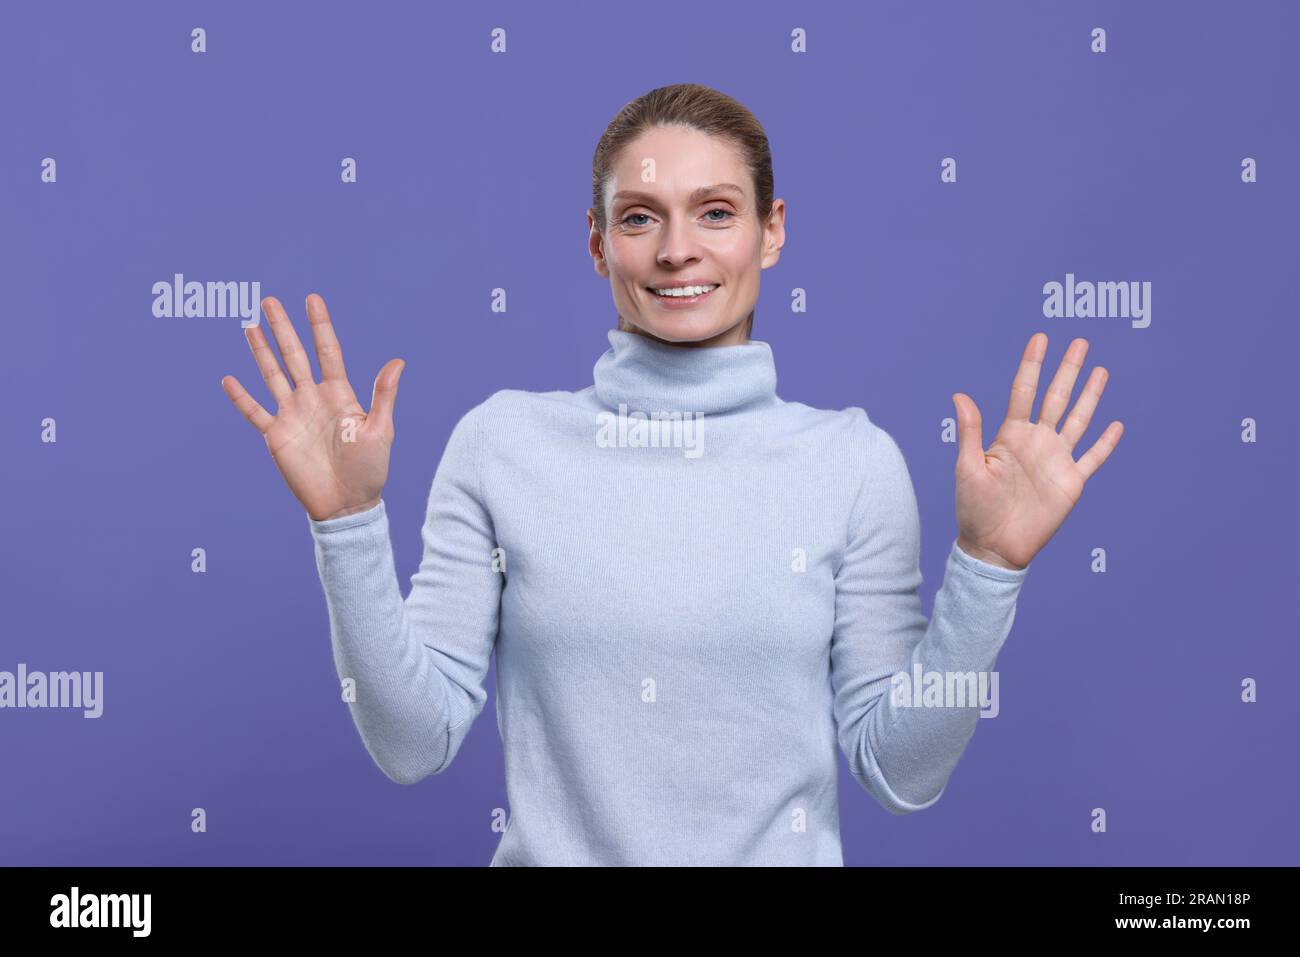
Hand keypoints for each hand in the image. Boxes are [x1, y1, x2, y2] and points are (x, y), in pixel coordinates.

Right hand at [220, 294, 405, 521]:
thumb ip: (383, 395)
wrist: (347, 504)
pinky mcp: (277, 436)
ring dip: (260, 351)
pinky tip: (228, 379)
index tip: (312, 299)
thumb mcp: (381, 430)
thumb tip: (398, 360)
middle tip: (269, 300)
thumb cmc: (370, 469)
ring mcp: (293, 415)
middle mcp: (313, 399)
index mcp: (340, 394)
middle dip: (282, 328)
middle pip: (295, 356)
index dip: (320, 326)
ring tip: (249, 326)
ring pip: (272, 375)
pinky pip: (255, 412)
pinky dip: (241, 397)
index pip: (328, 351)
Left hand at [951, 333, 1122, 570]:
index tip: (1041, 338)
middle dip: (1068, 369)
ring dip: (1090, 395)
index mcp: (1010, 435)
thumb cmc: (974, 509)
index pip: (1023, 391)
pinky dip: (1105, 442)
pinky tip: (1115, 424)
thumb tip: (959, 395)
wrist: (994, 546)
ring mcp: (1055, 460)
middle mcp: (1036, 442)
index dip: (1033, 365)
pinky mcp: (1071, 482)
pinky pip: (1093, 458)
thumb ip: (970, 432)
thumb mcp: (968, 467)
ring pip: (1078, 419)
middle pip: (1056, 397)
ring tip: (1101, 369)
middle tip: (1080, 342)